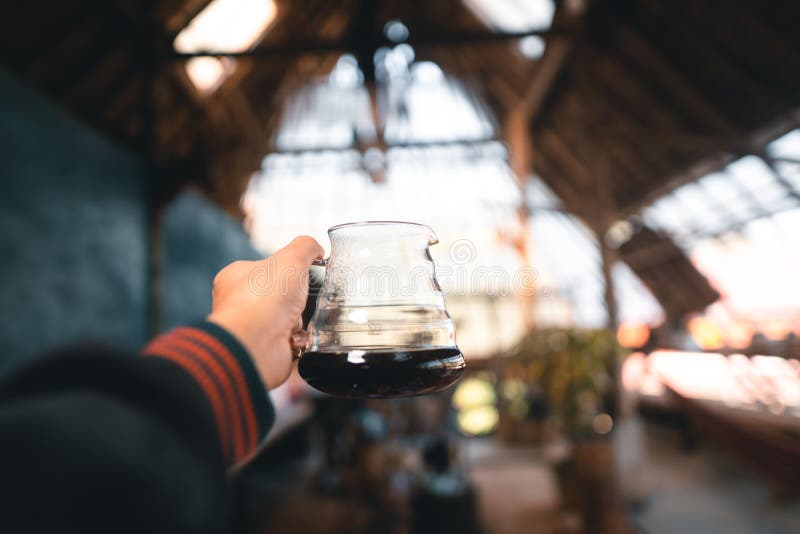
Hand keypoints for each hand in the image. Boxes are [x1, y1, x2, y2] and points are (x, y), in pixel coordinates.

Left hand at [207, 236, 323, 389]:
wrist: (257, 343)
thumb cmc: (263, 299)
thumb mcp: (291, 257)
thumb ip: (306, 247)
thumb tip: (317, 249)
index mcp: (235, 278)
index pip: (265, 269)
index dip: (286, 270)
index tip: (300, 273)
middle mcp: (239, 305)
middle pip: (280, 297)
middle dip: (294, 300)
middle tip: (297, 299)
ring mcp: (251, 329)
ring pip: (288, 320)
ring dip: (297, 321)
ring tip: (292, 322)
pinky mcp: (263, 351)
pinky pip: (292, 343)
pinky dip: (298, 341)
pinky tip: (293, 338)